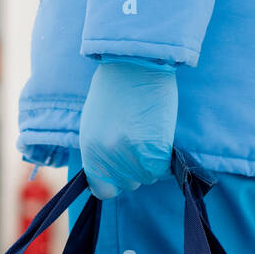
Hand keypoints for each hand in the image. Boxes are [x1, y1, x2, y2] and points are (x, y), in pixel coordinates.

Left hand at [79, 60, 177, 198]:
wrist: (134, 63)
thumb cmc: (114, 89)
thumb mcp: (94, 124)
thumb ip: (100, 152)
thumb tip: (109, 175)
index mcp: (90, 151)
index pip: (102, 190)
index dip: (114, 182)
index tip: (121, 171)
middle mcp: (108, 157)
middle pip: (129, 183)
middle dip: (135, 169)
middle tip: (138, 142)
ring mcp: (131, 155)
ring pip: (148, 177)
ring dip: (151, 162)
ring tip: (148, 135)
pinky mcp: (154, 149)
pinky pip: (163, 169)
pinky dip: (165, 158)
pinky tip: (160, 137)